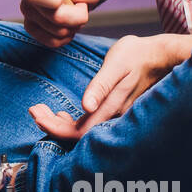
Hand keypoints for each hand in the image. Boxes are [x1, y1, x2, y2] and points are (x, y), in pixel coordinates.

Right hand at [19, 0, 104, 47]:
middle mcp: (27, 1)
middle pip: (54, 17)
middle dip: (75, 14)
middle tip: (78, 4)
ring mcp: (29, 18)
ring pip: (58, 32)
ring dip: (74, 24)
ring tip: (74, 13)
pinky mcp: (34, 32)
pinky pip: (54, 42)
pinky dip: (67, 36)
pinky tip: (69, 24)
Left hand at [28, 34, 176, 140]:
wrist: (159, 55)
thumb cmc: (137, 56)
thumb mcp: (115, 66)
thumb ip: (100, 87)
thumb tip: (86, 107)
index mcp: (111, 108)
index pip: (78, 132)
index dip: (54, 129)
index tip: (37, 116)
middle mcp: (111, 117)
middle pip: (76, 135)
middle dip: (51, 125)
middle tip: (33, 110)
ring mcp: (112, 115)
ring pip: (80, 130)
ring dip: (57, 123)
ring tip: (39, 110)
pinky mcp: (111, 111)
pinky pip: (88, 125)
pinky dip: (69, 121)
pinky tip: (60, 114)